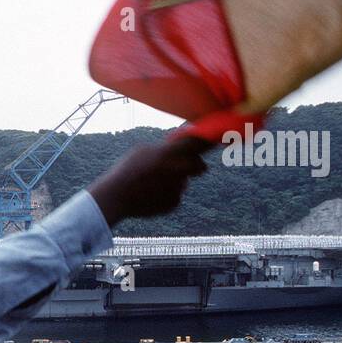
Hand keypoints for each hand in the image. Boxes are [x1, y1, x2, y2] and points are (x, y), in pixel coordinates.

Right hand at [86, 134, 212, 226]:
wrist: (115, 197)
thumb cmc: (127, 170)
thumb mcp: (143, 150)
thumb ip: (166, 148)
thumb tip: (180, 145)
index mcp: (172, 152)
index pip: (201, 143)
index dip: (214, 142)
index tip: (226, 139)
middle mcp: (180, 169)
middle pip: (200, 166)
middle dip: (193, 166)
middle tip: (178, 167)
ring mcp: (179, 188)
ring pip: (185, 182)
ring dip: (175, 182)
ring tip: (152, 184)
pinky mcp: (174, 203)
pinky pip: (176, 196)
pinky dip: (167, 196)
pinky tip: (150, 195)